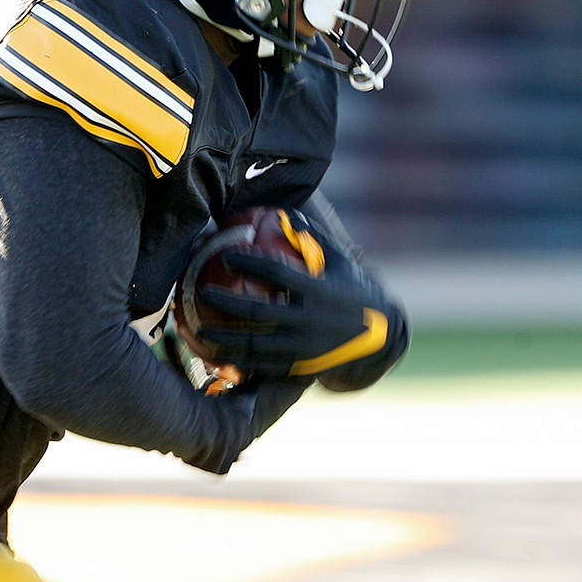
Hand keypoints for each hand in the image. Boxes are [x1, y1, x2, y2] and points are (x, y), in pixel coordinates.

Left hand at [190, 239, 404, 388]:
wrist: (381, 338)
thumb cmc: (353, 290)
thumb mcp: (340, 260)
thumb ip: (313, 237)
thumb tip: (283, 212)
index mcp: (319, 291)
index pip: (277, 273)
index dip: (250, 262)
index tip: (227, 254)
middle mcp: (310, 322)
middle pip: (259, 312)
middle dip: (226, 302)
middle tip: (201, 291)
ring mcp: (305, 349)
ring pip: (256, 346)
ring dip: (225, 339)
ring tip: (200, 331)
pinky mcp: (301, 369)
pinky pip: (264, 368)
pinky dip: (240, 363)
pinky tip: (217, 356)